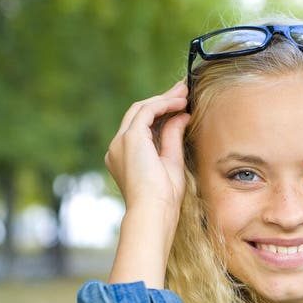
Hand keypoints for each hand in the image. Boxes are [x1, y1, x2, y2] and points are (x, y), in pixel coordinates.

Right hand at [105, 81, 189, 286]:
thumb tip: (182, 115)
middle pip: (139, 113)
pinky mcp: (130, 138)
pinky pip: (147, 111)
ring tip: (185, 93)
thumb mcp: (171, 162)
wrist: (153, 212)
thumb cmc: (164, 198)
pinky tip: (180, 103)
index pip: (141, 127)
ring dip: (164, 99)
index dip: (160, 113)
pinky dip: (164, 104)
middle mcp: (117, 147)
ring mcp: (120, 142)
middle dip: (162, 100)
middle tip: (183, 91)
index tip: (179, 105)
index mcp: (125, 157)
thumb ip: (173, 138)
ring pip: (141, 109)